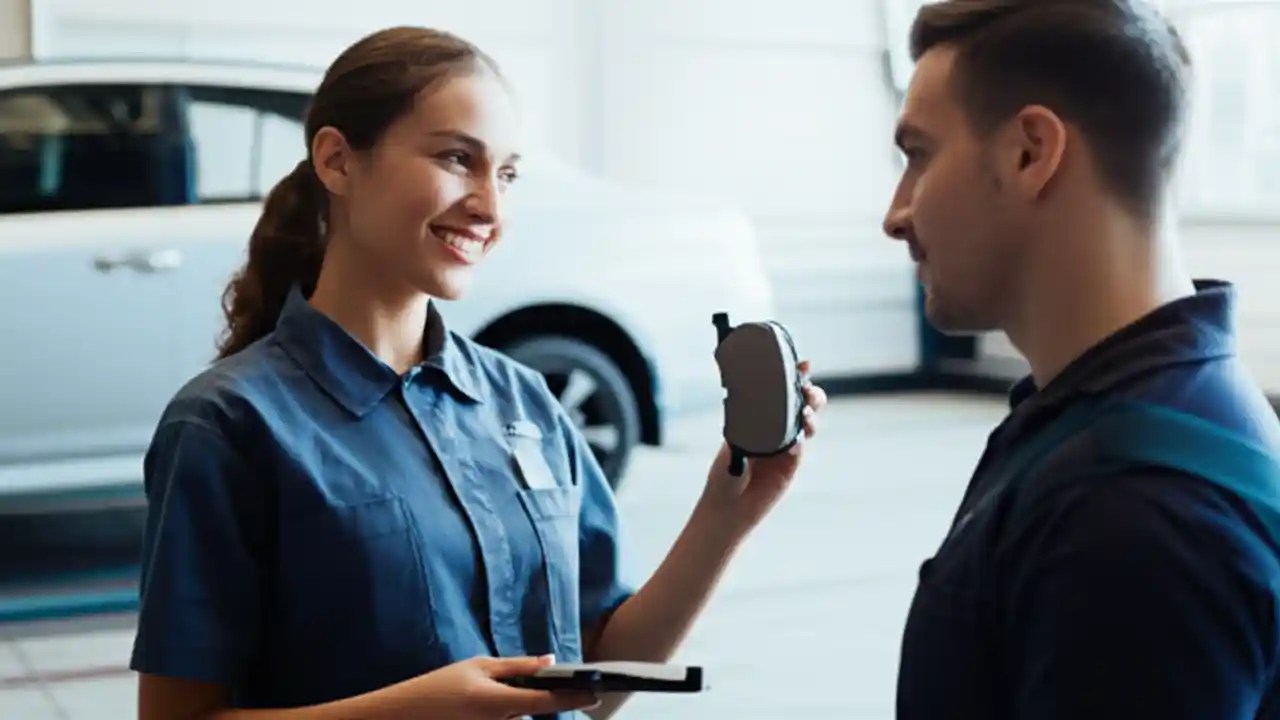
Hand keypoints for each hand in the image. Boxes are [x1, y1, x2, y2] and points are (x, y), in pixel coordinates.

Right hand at [405, 654, 599, 718]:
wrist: (401, 716)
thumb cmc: (438, 688)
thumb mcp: (478, 667)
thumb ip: (516, 666)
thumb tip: (550, 660)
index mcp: (495, 702)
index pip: (546, 702)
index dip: (574, 698)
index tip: (595, 695)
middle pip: (534, 713)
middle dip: (538, 700)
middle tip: (521, 682)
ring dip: (516, 707)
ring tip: (484, 694)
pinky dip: (505, 714)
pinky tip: (481, 705)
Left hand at [702, 360, 827, 533]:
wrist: (728, 507)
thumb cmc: (724, 475)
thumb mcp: (731, 443)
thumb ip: (742, 426)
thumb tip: (746, 405)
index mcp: (761, 418)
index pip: (782, 392)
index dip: (795, 377)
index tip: (803, 364)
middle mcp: (777, 429)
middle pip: (804, 404)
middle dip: (811, 393)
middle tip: (807, 390)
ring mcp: (787, 446)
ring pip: (808, 423)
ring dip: (811, 414)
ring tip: (805, 414)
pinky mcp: (791, 465)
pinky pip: (800, 447)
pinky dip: (801, 438)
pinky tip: (797, 437)